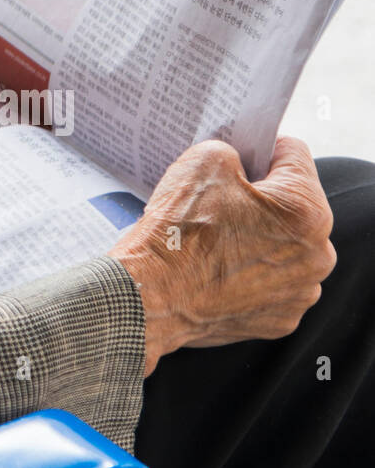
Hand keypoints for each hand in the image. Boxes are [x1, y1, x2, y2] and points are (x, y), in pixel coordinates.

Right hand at [107, 138, 334, 376]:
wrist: (149, 296)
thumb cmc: (179, 230)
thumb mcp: (203, 160)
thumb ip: (232, 153)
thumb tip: (236, 164)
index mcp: (306, 211)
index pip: (294, 155)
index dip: (261, 147)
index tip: (240, 155)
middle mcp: (316, 256)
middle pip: (292, 206)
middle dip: (262, 198)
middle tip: (222, 198)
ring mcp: (299, 293)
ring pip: (284, 246)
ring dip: (259, 237)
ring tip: (216, 237)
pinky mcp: (279, 320)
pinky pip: (271, 283)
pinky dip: (249, 272)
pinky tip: (217, 267)